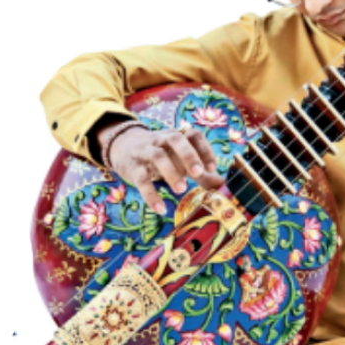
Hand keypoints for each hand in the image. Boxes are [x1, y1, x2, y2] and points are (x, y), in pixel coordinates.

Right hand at [100, 122, 225, 212]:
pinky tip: (160, 209)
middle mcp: (162, 140)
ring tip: (181, 189)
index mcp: (177, 136)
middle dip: (188, 155)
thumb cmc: (161, 154)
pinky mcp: (133, 168)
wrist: (123, 146)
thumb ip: (200, 171)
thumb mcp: (179, 158)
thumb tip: (222, 184)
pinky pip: (141, 179)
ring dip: (171, 171)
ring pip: (158, 156)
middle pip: (175, 139)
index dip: (204, 149)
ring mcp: (146, 151)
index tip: (212, 168)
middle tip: (198, 173)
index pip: (193, 135)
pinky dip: (151, 194)